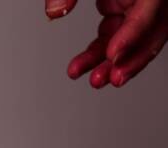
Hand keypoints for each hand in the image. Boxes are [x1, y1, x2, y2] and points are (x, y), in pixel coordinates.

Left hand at [47, 0, 167, 86]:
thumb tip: (55, 12)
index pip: (151, 9)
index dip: (134, 33)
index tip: (113, 53)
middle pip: (152, 30)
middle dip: (132, 59)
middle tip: (112, 79)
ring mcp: (135, 3)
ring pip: (132, 39)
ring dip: (111, 63)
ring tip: (93, 81)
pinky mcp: (120, 8)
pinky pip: (113, 36)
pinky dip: (97, 54)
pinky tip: (79, 68)